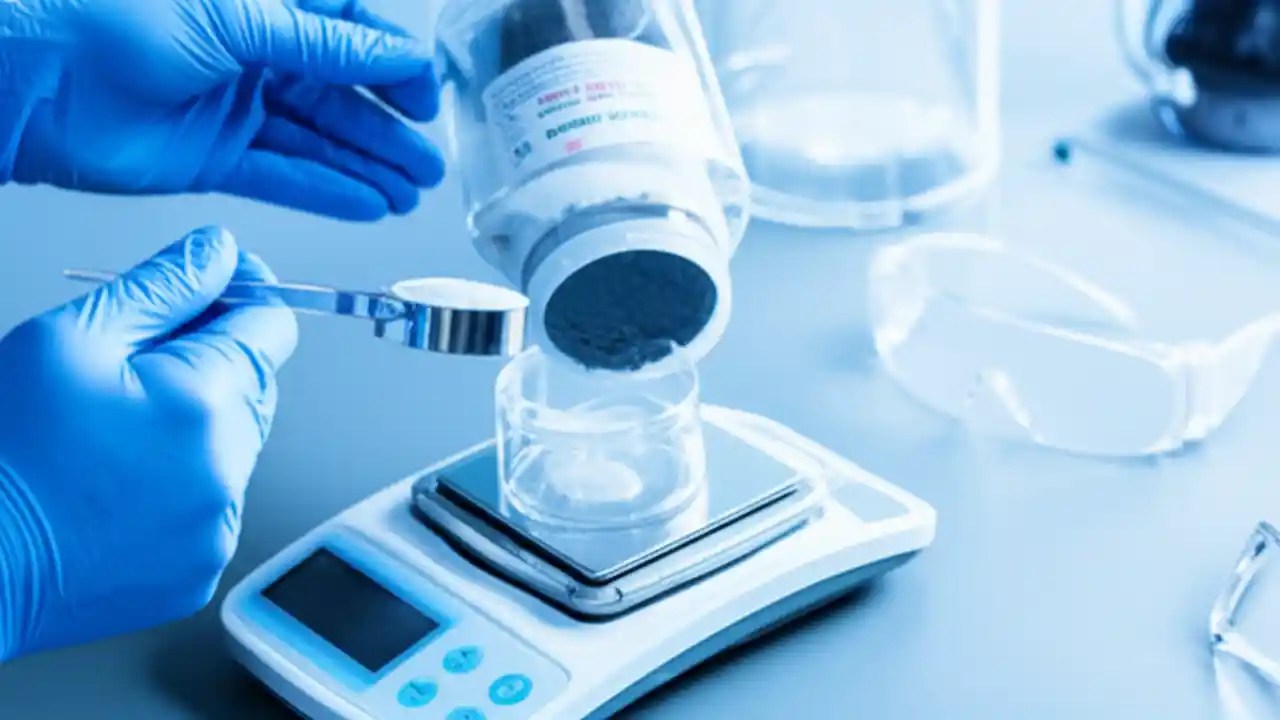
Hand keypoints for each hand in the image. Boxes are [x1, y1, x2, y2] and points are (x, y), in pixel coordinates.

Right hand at [0, 227, 296, 659]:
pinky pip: (212, 504)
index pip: (271, 327)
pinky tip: (117, 483)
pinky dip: (181, 484)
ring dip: (195, 425)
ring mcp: (218, 528)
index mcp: (205, 403)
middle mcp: (228, 470)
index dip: (242, 296)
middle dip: (208, 362)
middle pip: (254, 384)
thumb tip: (219, 251)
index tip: (212, 285)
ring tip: (112, 434)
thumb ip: (161, 286)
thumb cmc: (3, 456)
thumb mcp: (69, 339)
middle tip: (132, 365)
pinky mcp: (201, 568)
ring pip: (234, 445)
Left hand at [2, 0, 444, 219]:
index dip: (390, 66)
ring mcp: (233, 107)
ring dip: (366, 167)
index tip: (423, 97)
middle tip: (425, 162)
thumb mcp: (238, 15)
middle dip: (385, 131)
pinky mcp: (212, 156)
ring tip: (407, 191)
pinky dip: (326, 191)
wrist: (33, 73)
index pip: (347, 33)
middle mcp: (250, 53)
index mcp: (261, 3)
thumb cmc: (108, 14)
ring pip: (317, 141)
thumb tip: (393, 55)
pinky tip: (365, 203)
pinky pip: (283, 175)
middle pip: (338, 96)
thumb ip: (323, 45)